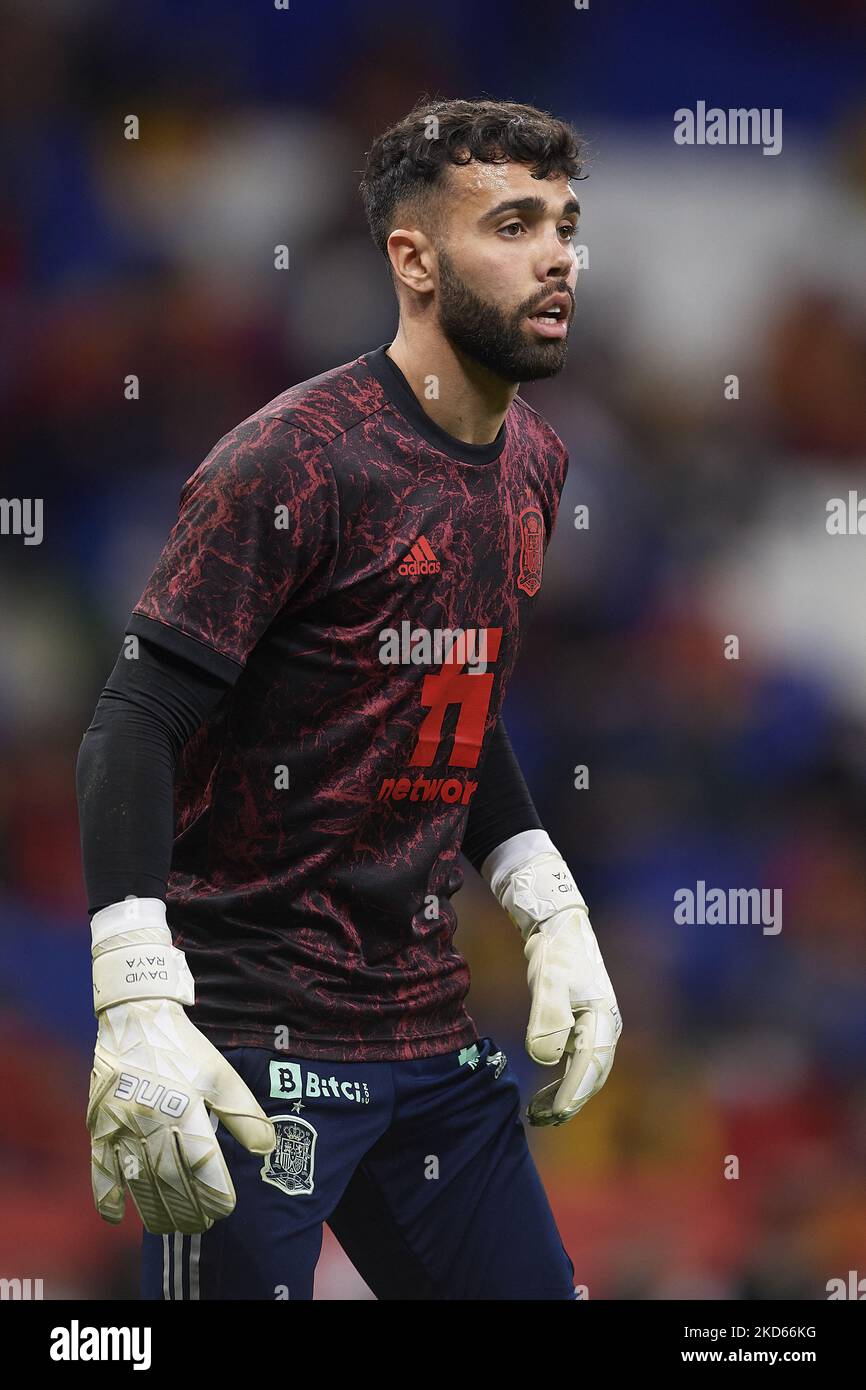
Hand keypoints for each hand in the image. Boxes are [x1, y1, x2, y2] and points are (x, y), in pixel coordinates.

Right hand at [87, 898, 273, 1233]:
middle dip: (188, 1208)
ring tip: (171, 1228)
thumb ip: (243, 1113)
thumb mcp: (220, 1074)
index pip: (201, 1161)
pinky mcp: (100, 1124)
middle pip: (170, 1178)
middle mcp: (150, 1117)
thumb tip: (267, 1149)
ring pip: (138, 1179)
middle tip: (202, 1227)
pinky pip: (99, 1166)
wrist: (135, 1016)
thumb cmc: (183, 1047)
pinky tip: (117, 1218)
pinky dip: (106, 1195)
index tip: (226, 1208)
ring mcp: (121, 1123)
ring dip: (154, 1209)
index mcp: (184, 1104)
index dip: (215, 1190)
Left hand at [495, 851, 621, 1125]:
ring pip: (587, 1070)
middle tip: (547, 1120)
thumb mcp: (549, 982)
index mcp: (602, 1019)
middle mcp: (604, 1027)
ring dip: (569, 1093)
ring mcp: (596, 1026)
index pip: (590, 1066)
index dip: (573, 1093)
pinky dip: (565, 1079)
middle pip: (593, 1074)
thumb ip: (548, 1019)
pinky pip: (578, 1061)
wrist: (558, 926)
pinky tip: (546, 1090)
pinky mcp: (583, 1024)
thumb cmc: (556, 952)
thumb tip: (545, 1060)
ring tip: (543, 1112)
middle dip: (573, 1100)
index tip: (555, 1114)